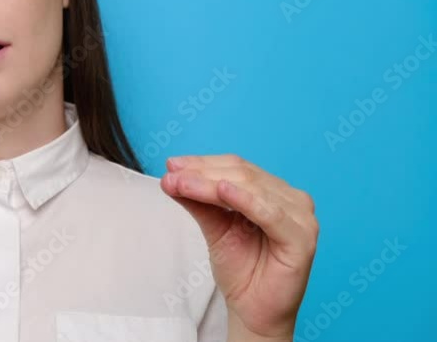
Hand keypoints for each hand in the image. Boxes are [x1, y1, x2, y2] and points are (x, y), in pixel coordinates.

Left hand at [160, 154, 318, 339]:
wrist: (253, 310)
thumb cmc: (241, 270)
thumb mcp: (214, 227)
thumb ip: (198, 200)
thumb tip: (171, 176)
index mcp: (274, 193)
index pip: (237, 167)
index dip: (203, 163)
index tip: (171, 165)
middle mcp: (292, 200)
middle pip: (242, 175)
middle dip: (202, 173)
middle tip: (171, 176)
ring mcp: (301, 218)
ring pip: (251, 189)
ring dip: (211, 184)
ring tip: (181, 183)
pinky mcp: (302, 239)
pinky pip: (270, 214)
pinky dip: (245, 200)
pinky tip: (222, 190)